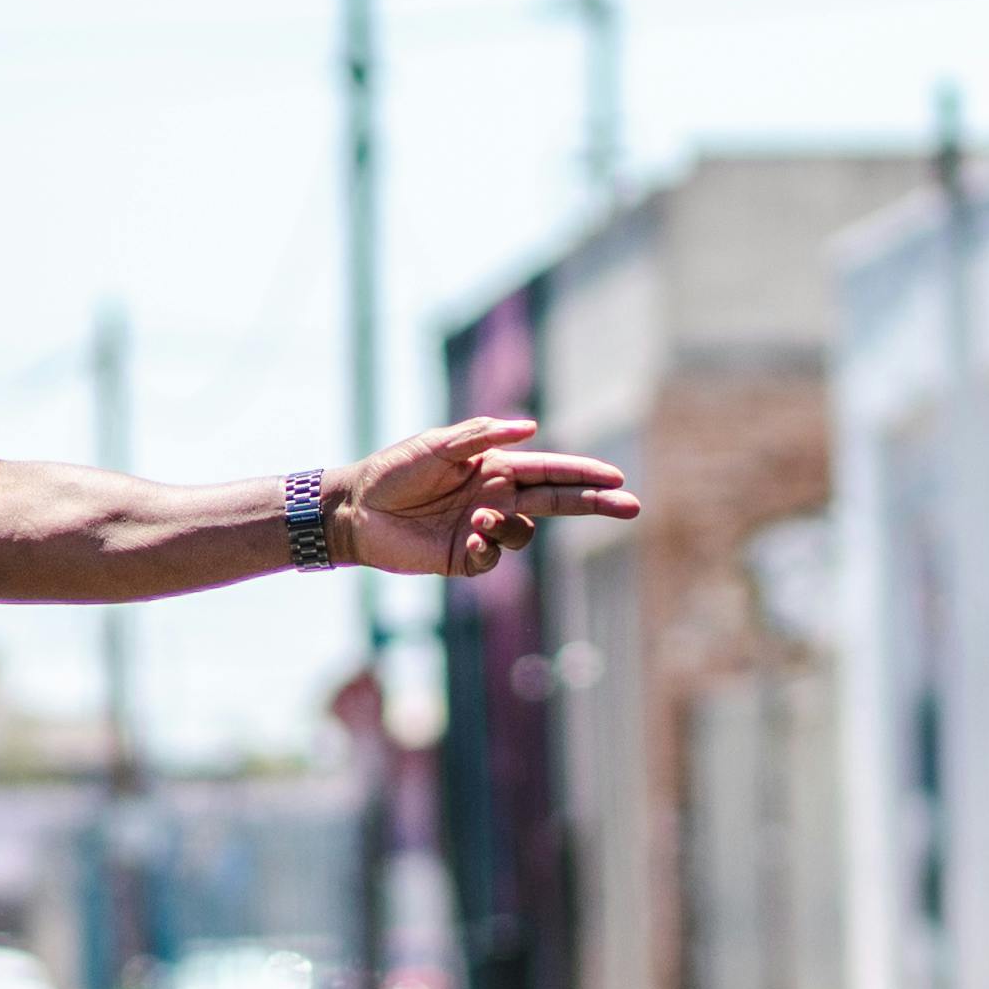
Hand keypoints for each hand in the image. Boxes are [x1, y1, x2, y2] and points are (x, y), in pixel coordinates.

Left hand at [338, 412, 639, 577]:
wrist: (356, 510)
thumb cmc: (393, 470)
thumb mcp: (436, 444)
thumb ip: (481, 435)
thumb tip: (530, 428)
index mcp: (494, 467)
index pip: (550, 470)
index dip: (584, 474)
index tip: (617, 477)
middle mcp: (496, 498)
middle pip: (557, 502)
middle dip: (595, 503)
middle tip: (632, 506)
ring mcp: (483, 530)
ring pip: (524, 534)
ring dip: (510, 527)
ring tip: (478, 519)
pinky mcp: (465, 558)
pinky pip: (495, 560)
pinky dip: (491, 550)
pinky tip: (472, 539)